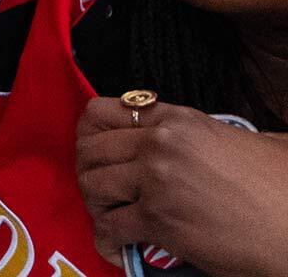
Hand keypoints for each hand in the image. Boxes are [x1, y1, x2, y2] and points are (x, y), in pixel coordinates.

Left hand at [76, 96, 287, 274]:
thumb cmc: (283, 187)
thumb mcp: (244, 139)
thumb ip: (204, 133)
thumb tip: (190, 140)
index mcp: (179, 120)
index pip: (102, 112)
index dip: (89, 136)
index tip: (94, 153)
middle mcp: (161, 144)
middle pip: (90, 150)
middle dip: (89, 173)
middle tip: (102, 191)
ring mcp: (157, 180)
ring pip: (92, 185)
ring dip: (96, 205)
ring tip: (111, 216)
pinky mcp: (160, 220)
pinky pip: (109, 226)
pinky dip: (106, 239)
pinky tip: (116, 245)